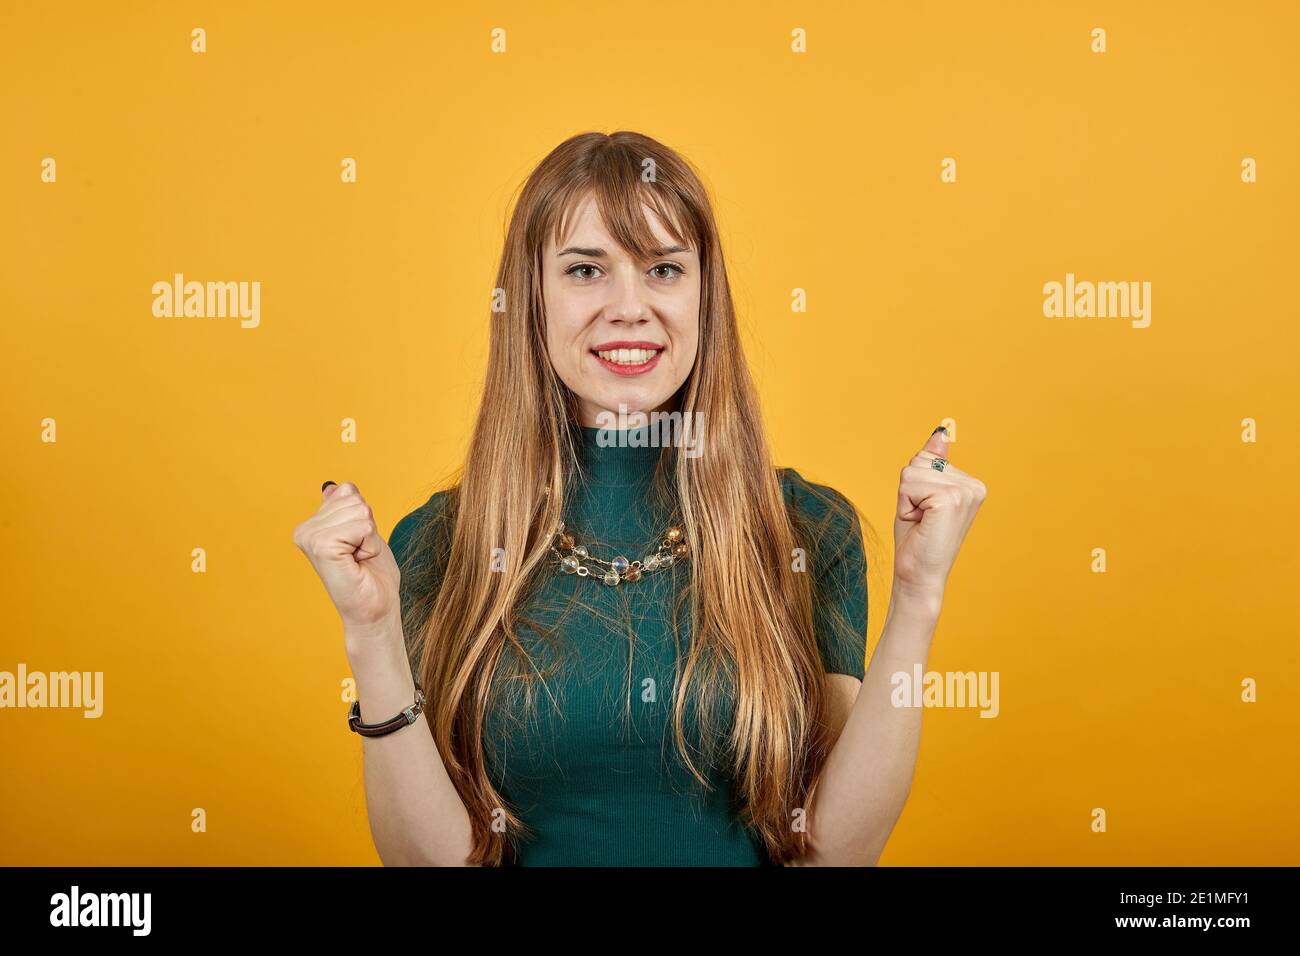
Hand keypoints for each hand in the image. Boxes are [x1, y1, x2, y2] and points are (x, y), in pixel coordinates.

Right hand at [292, 481, 400, 630]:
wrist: (374, 609)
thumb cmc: (371, 575)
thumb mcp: (362, 533)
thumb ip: (345, 510)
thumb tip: (331, 487)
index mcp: (311, 525)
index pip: (348, 491)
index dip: (364, 518)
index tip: (357, 545)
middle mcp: (305, 530)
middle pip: (354, 499)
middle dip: (367, 527)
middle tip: (359, 555)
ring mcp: (310, 538)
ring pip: (360, 511)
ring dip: (369, 537)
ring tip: (358, 559)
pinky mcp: (322, 547)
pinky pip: (363, 526)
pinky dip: (370, 545)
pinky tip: (358, 563)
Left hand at [892, 427, 986, 601]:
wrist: (919, 575)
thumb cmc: (917, 539)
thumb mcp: (921, 494)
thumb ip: (933, 464)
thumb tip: (941, 432)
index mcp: (971, 484)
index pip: (927, 458)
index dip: (913, 485)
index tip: (925, 512)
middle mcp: (974, 485)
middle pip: (919, 461)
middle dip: (909, 491)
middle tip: (920, 519)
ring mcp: (965, 491)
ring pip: (912, 471)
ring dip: (906, 499)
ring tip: (920, 522)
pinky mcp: (950, 499)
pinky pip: (909, 483)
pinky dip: (905, 504)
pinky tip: (920, 523)